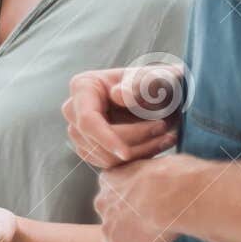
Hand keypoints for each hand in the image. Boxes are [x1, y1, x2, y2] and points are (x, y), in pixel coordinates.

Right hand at [63, 63, 185, 168]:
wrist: (162, 94)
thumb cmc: (157, 82)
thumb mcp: (156, 78)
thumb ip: (141, 83)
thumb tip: (117, 95)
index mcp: (83, 86)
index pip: (87, 119)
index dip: (106, 138)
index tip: (126, 154)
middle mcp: (74, 109)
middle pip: (95, 140)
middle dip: (131, 144)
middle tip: (165, 133)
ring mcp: (79, 130)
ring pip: (103, 156)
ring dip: (138, 153)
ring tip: (166, 138)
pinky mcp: (90, 147)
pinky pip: (109, 163)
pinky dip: (134, 159)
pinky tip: (156, 145)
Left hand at [95, 156, 184, 241]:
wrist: (174, 193)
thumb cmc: (177, 174)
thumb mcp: (159, 164)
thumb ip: (155, 173)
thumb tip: (172, 174)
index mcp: (110, 180)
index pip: (117, 200)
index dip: (136, 212)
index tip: (155, 217)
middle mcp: (103, 205)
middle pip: (116, 225)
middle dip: (137, 235)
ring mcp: (110, 231)